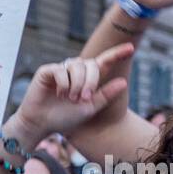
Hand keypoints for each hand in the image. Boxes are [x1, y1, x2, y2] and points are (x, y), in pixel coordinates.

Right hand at [12, 44, 132, 142]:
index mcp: (87, 78)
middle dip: (91, 81)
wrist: (41, 124)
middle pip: (91, 64)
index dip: (117, 54)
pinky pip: (61, 70)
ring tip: (70, 98)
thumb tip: (124, 81)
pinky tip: (59, 94)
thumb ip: (105, 95)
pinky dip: (64, 83)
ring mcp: (61, 69)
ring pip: (77, 66)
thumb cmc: (65, 118)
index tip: (131, 48)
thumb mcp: (89, 108)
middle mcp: (75, 71)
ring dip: (77, 83)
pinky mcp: (47, 71)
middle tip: (84, 98)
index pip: (104, 62)